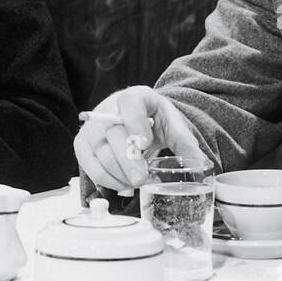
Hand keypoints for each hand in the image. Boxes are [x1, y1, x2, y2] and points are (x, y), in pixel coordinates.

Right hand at [74, 85, 209, 193]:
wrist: (137, 120)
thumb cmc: (153, 120)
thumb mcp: (173, 125)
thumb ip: (186, 144)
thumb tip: (199, 165)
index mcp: (134, 96)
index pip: (129, 103)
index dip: (135, 124)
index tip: (145, 144)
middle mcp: (108, 108)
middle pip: (112, 133)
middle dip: (127, 161)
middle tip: (141, 179)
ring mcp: (92, 126)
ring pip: (99, 152)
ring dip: (118, 174)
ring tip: (136, 183)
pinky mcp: (82, 143)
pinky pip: (88, 164)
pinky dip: (106, 179)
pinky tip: (122, 184)